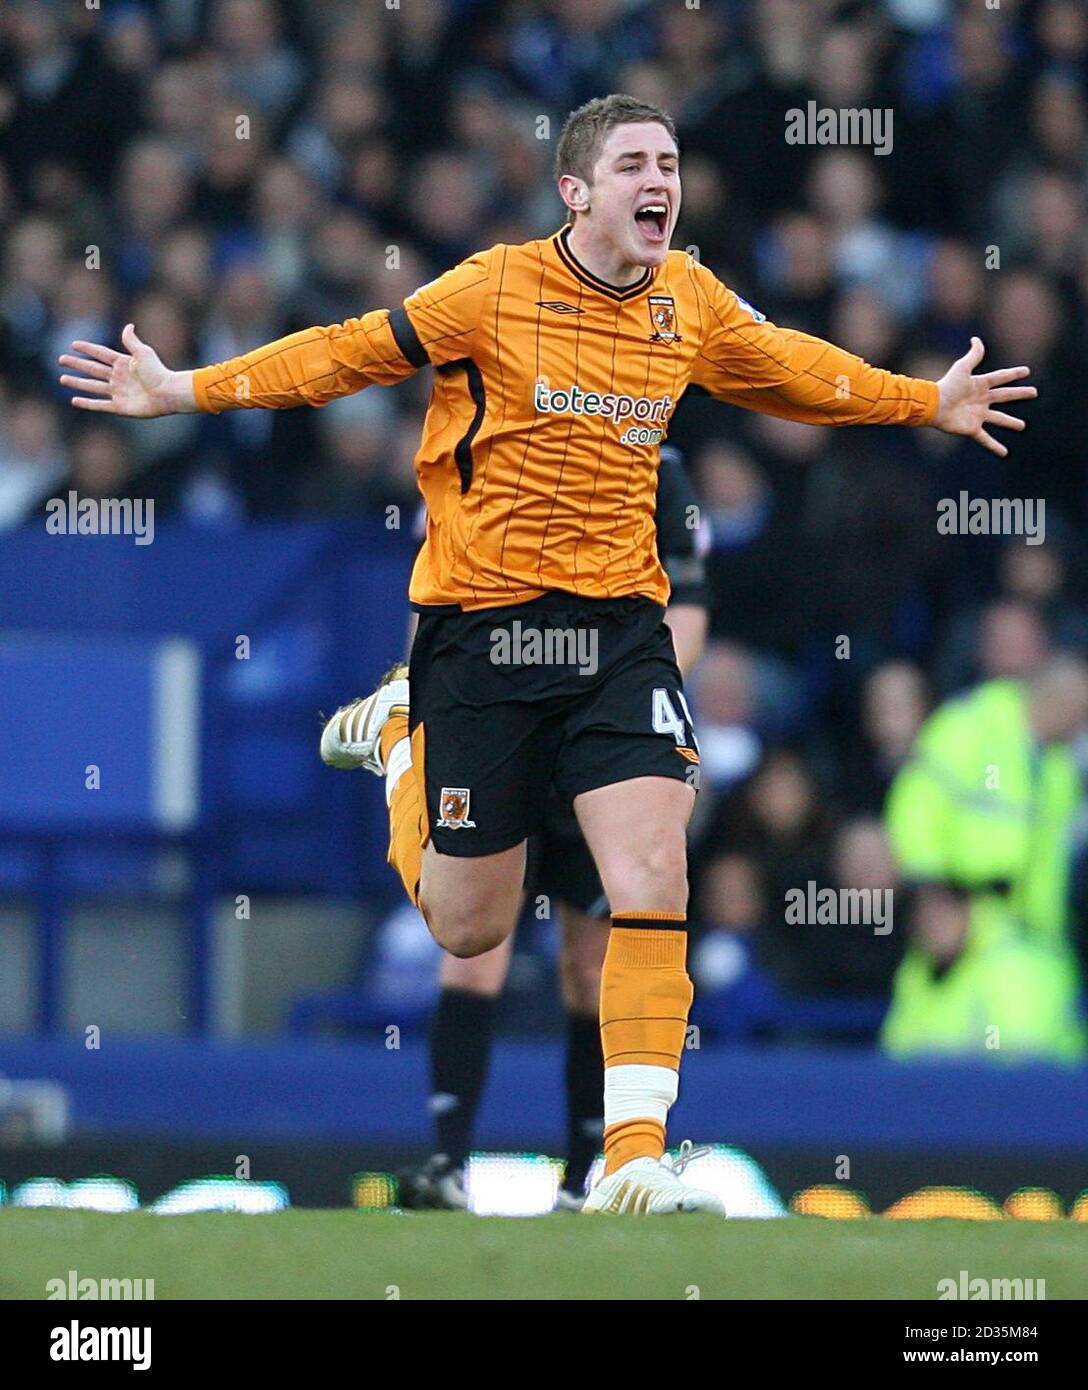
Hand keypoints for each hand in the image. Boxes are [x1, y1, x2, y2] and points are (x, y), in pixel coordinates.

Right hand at [59, 324, 195, 416]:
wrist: (167, 393)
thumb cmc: (157, 372)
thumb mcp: (143, 353)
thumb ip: (131, 340)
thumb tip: (128, 326)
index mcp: (123, 363)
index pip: (101, 354)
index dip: (88, 349)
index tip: (73, 344)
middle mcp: (118, 377)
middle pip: (92, 369)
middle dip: (77, 364)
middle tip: (61, 360)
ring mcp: (118, 392)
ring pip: (92, 386)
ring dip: (77, 383)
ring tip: (63, 379)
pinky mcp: (119, 407)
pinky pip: (100, 405)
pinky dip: (87, 403)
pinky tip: (74, 400)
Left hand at [932, 337, 1035, 456]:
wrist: (934, 405)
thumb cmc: (947, 386)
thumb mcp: (962, 368)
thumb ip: (973, 355)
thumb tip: (976, 339)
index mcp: (980, 384)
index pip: (1001, 377)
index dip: (1013, 374)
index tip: (1026, 371)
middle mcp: (981, 400)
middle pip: (1005, 396)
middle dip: (1019, 394)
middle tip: (1034, 392)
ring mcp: (978, 415)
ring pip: (998, 418)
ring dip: (1010, 422)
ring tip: (1022, 426)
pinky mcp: (972, 428)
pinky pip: (985, 439)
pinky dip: (995, 446)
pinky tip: (1004, 453)